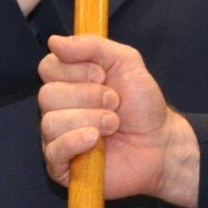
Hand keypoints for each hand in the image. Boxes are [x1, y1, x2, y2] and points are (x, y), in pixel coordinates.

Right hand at [39, 35, 199, 207]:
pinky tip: (95, 141)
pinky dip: (74, 142)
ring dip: (90, 119)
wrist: (160, 143)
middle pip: (47, 95)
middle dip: (88, 97)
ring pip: (51, 122)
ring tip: (113, 125)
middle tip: (114, 103)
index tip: (103, 76)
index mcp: (68, 82)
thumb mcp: (125, 61)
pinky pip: (53, 151)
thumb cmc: (142, 104)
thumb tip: (53, 41)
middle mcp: (58, 108)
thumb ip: (92, 45)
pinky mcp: (61, 166)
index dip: (75, 70)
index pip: (47, 67)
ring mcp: (57, 137)